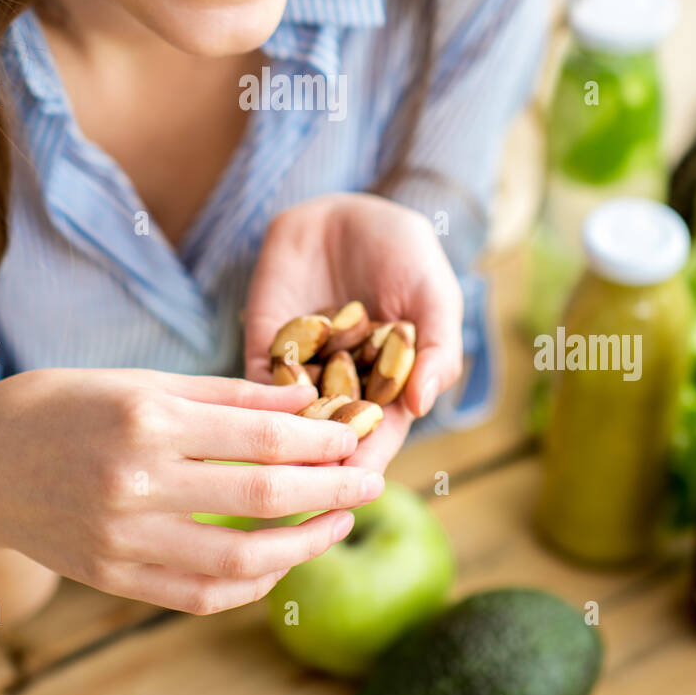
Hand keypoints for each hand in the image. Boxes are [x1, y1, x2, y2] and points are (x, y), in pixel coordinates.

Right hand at [0, 367, 385, 614]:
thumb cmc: (68, 405)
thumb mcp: (144, 380)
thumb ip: (228, 395)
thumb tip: (307, 399)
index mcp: (147, 418)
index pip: (263, 436)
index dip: (324, 438)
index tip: (359, 434)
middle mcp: (135, 482)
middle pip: (263, 496)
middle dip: (332, 490)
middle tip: (372, 481)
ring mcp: (123, 539)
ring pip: (239, 559)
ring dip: (303, 546)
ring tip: (337, 524)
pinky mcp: (114, 578)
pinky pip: (200, 594)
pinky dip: (251, 582)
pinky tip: (280, 560)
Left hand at [244, 193, 463, 472]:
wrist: (348, 208)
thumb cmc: (403, 252)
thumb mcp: (435, 294)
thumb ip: (437, 349)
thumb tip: (425, 405)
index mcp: (389, 388)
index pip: (379, 437)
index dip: (369, 460)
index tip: (359, 484)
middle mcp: (344, 387)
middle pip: (329, 440)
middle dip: (320, 464)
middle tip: (309, 486)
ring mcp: (304, 368)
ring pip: (289, 419)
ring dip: (283, 441)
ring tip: (279, 462)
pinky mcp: (268, 345)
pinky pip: (260, 379)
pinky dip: (259, 396)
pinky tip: (260, 407)